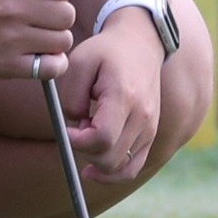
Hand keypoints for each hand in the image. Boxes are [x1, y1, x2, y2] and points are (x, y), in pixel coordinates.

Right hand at [0, 0, 83, 80]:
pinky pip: (52, 67)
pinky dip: (53, 63)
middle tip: (41, 15)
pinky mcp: (7, 65)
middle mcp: (9, 7)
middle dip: (58, 14)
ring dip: (55, 38)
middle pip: (67, 14)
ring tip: (37, 33)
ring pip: (63, 40)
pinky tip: (41, 54)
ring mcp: (8, 38)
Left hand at [57, 14, 165, 182]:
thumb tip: (76, 125)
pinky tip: (94, 169)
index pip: (102, 138)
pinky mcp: (150, 135)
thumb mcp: (79, 61)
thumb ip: (71, 96)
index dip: (78, 141)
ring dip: (97, 161)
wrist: (141, 44)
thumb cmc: (106, 52)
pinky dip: (113, 174)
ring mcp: (150, 128)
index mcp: (124, 96)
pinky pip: (133, 167)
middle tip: (77, 129)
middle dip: (85, 151)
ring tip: (87, 139)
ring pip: (121, 168)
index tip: (67, 129)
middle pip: (110, 158)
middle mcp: (143, 116)